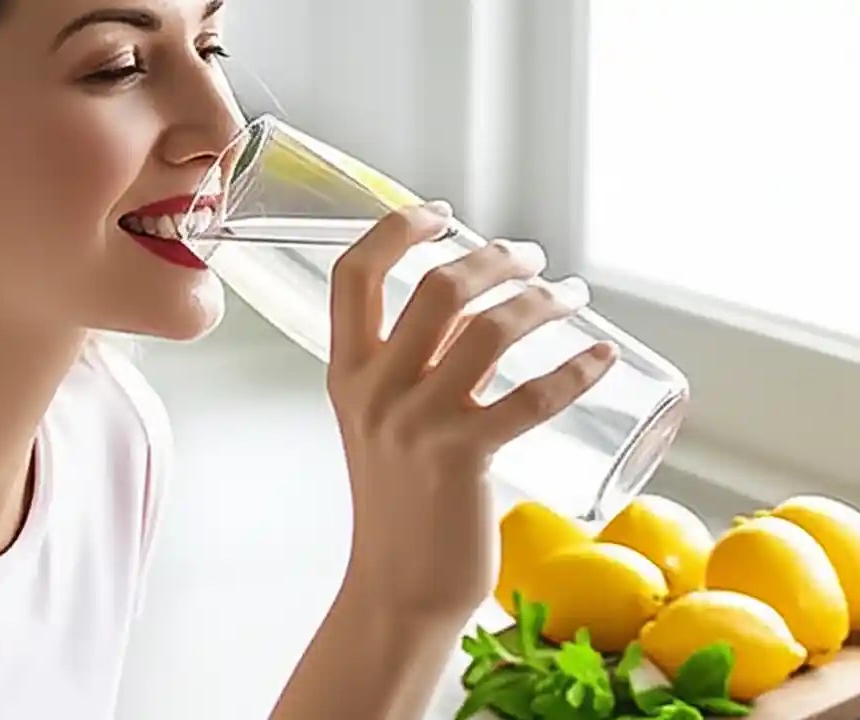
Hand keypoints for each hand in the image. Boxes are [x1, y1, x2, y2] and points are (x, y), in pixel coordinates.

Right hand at [327, 201, 617, 620]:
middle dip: (494, 259)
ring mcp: (417, 425)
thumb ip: (409, 369)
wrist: (396, 587)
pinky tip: (603, 356)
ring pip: (490, 329)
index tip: (440, 214)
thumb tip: (474, 311)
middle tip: (531, 259)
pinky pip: (534, 396)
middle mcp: (375, 391)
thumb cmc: (397, 503)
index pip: (354, 276)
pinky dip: (578, 369)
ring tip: (572, 297)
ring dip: (543, 301)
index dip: (397, 230)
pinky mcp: (465, 459)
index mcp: (346, 375)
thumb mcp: (379, 423)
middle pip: (436, 287)